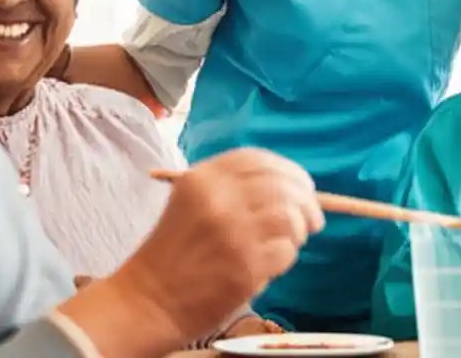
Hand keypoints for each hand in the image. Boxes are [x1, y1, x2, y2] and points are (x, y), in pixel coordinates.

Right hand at [58, 148, 324, 355]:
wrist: (149, 300)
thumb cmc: (174, 253)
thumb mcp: (192, 202)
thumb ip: (232, 188)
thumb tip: (289, 186)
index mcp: (203, 178)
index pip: (261, 160)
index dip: (289, 171)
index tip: (301, 186)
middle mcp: (219, 198)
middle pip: (284, 185)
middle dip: (306, 201)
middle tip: (312, 219)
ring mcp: (233, 231)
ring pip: (291, 216)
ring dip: (300, 230)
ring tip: (292, 241)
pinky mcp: (246, 265)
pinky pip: (286, 251)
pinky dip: (287, 257)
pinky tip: (272, 264)